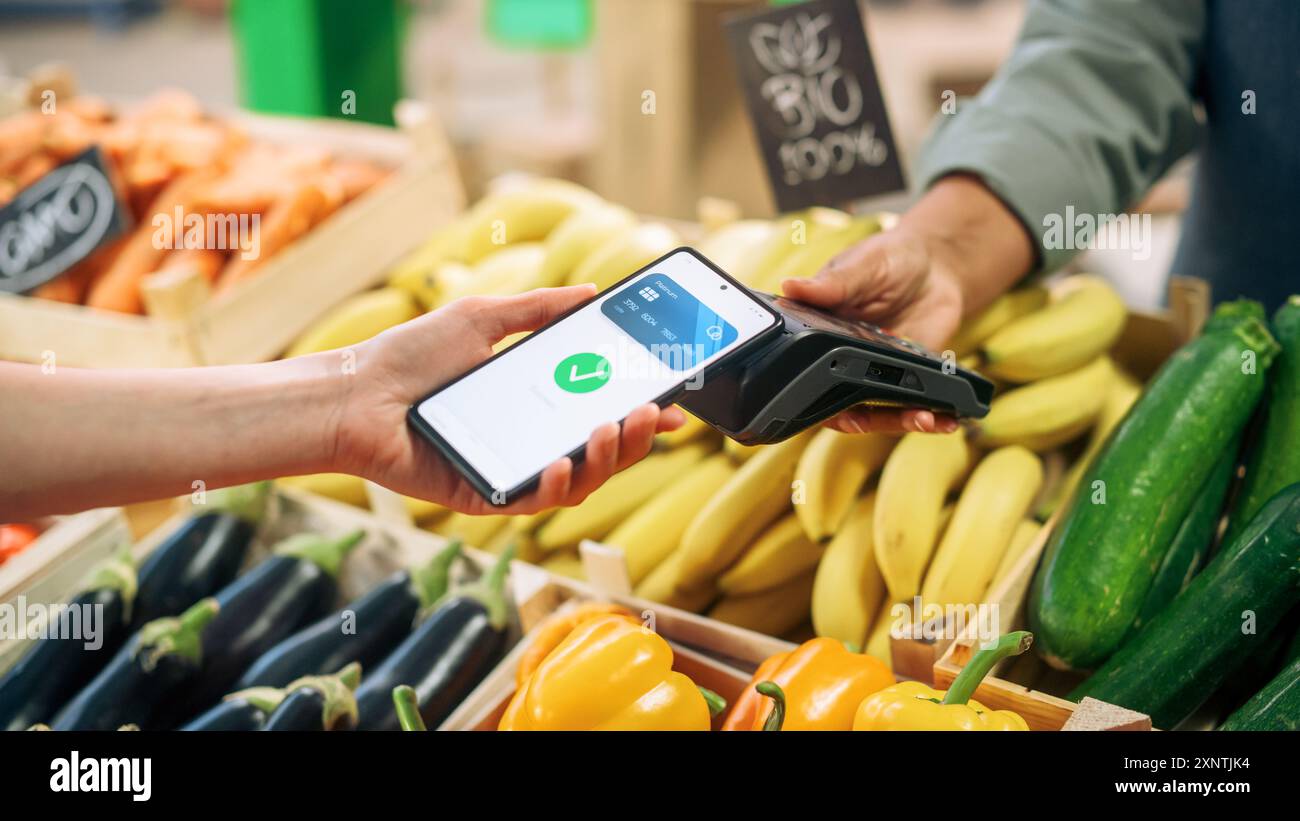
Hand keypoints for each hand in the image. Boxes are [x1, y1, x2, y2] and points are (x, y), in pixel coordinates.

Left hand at [334, 285, 684, 514]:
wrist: (355, 394)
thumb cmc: (409, 358)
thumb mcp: (482, 319)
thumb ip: (538, 309)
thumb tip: (588, 293)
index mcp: (536, 402)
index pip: (603, 412)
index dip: (642, 414)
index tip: (673, 404)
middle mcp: (530, 440)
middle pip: (602, 451)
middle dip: (638, 437)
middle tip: (653, 413)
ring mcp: (511, 470)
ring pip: (580, 480)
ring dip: (608, 459)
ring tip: (615, 429)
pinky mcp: (486, 495)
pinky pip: (535, 499)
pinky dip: (558, 483)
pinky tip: (564, 462)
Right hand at [782, 228, 963, 434]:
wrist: (938, 265)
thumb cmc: (891, 258)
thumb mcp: (861, 265)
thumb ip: (832, 283)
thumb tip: (790, 286)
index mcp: (820, 334)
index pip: (802, 372)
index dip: (808, 398)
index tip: (825, 405)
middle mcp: (843, 360)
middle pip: (838, 403)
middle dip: (856, 419)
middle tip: (867, 423)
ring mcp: (876, 373)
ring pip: (876, 412)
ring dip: (897, 422)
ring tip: (923, 420)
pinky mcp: (908, 379)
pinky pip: (911, 406)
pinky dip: (928, 417)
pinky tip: (945, 420)